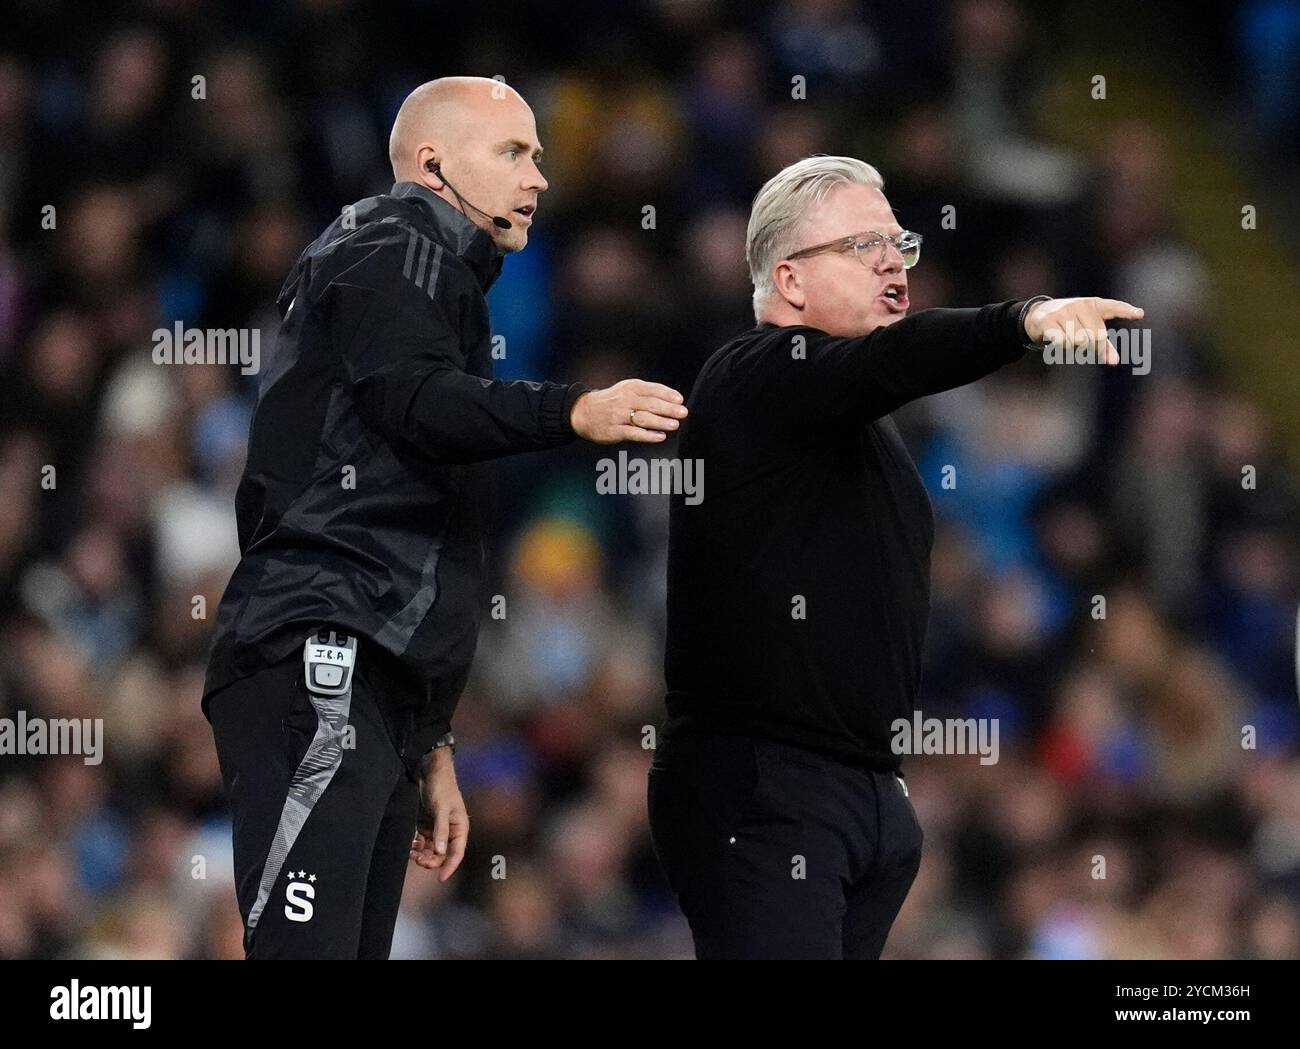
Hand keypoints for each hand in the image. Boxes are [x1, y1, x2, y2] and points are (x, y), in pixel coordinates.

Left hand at [410, 747, 467, 881]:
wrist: (431, 773)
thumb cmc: (441, 789)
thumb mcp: (441, 809)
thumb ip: (441, 831)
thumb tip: (441, 852)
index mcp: (459, 829)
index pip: (457, 853)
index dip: (449, 867)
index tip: (440, 879)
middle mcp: (450, 832)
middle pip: (442, 855)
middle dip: (431, 860)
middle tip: (417, 859)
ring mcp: (438, 830)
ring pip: (431, 851)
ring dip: (422, 855)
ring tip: (412, 853)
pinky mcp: (427, 826)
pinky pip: (423, 843)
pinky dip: (416, 847)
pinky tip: (410, 846)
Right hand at [570, 379, 687, 443]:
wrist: (583, 412)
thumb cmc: (610, 402)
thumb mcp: (626, 390)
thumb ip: (646, 393)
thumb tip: (671, 400)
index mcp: (630, 388)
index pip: (652, 389)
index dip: (667, 394)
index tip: (680, 400)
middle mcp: (625, 400)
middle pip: (650, 404)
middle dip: (668, 408)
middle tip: (683, 412)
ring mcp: (620, 416)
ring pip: (643, 418)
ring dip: (661, 421)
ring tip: (674, 424)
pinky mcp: (615, 430)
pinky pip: (634, 433)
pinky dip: (648, 435)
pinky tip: (660, 436)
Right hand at [1024, 296, 1143, 363]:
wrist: (1038, 314)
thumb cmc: (1069, 323)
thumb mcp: (1087, 328)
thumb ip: (1103, 345)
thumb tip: (1114, 362)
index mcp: (1094, 304)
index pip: (1114, 307)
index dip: (1127, 311)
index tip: (1140, 314)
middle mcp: (1080, 305)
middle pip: (1097, 336)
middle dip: (1094, 348)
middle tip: (1086, 350)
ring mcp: (1063, 311)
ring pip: (1079, 341)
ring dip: (1076, 349)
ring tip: (1070, 343)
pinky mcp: (1048, 321)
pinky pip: (1063, 343)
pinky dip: (1063, 349)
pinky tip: (1059, 343)